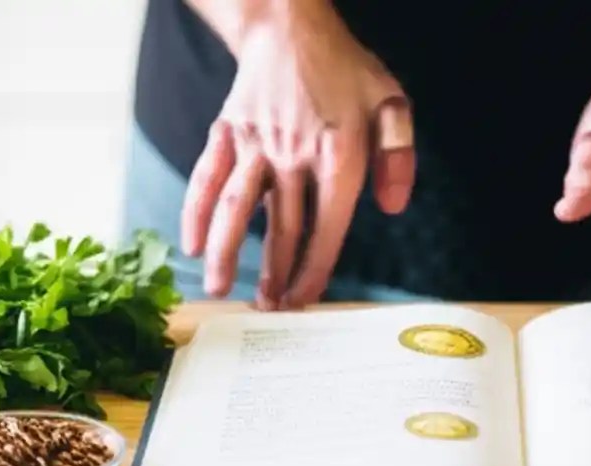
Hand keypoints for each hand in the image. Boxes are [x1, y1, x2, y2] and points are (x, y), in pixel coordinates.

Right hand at [180, 2, 414, 308]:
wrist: (289, 25)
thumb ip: (399, 155)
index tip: (305, 301)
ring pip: (238, 207)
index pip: (327, 225)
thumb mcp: (390, 102)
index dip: (315, 268)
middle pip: (282, 227)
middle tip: (269, 312)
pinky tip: (192, 244)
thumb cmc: (344, 70)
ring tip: (221, 290)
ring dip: (228, 252)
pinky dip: (196, 210)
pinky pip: (208, 176)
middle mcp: (293, 152)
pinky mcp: (228, 132)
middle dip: (275, 274)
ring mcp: (256, 143)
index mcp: (338, 153)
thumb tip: (392, 206)